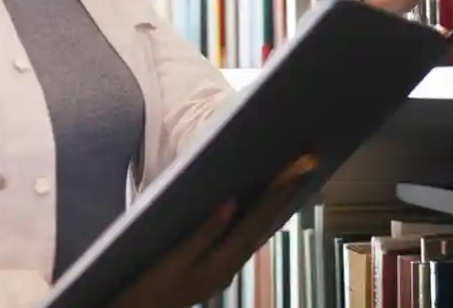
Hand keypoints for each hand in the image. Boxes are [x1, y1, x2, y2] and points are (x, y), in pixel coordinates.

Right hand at [109, 154, 317, 307]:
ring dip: (275, 206)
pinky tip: (262, 209)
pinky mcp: (215, 270)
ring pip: (257, 233)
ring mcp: (223, 271)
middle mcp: (229, 268)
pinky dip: (258, 220)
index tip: (298, 165)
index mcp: (221, 264)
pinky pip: (245, 239)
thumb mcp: (171, 261)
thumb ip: (203, 233)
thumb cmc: (145, 288)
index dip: (278, 192)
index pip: (256, 221)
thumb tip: (231, 202)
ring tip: (292, 179)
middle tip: (307, 163)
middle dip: (285, 194)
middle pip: (263, 226)